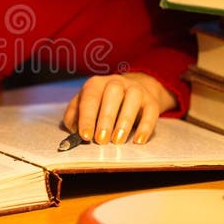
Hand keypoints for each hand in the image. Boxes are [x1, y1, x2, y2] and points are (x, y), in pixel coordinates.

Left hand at [62, 72, 176, 144]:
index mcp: (96, 84)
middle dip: (106, 119)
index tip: (85, 136)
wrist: (130, 94)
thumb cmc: (100, 105)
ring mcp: (135, 89)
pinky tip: (138, 141)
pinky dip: (145, 127)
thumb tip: (73, 131)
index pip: (90, 98)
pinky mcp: (151, 101)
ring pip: (133, 99)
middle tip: (101, 140)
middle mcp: (116, 82)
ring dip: (124, 121)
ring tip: (118, 140)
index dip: (87, 117)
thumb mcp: (83, 107)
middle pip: (112, 94)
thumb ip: (74, 117)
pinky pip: (151, 111)